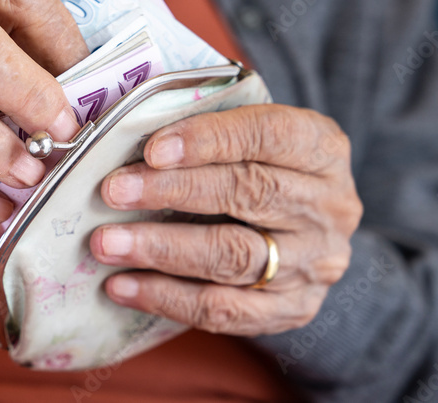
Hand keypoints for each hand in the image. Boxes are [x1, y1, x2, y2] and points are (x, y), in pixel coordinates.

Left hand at [89, 104, 362, 335]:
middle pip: (249, 194)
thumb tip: (129, 129)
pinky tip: (122, 286)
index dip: (210, 139)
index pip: (269, 134)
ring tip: (107, 243)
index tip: (153, 149)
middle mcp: (330, 206)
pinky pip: (226, 311)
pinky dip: (168, 298)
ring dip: (162, 250)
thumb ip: (207, 125)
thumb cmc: (257, 165)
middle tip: (113, 192)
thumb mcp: (250, 132)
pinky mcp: (294, 309)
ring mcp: (316, 263)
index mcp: (322, 147)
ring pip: (235, 257)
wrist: (302, 230)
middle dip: (173, 192)